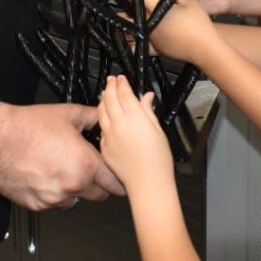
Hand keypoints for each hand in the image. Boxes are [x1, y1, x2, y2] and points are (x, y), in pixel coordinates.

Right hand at [0, 103, 124, 210]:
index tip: (117, 178)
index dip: (118, 179)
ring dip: (74, 190)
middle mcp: (72, 185)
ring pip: (75, 201)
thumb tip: (104, 118)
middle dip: (98, 185)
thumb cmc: (27, 127)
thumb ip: (93, 117)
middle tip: (90, 171)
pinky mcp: (37, 205)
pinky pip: (53, 204)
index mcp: (85, 165)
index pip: (115, 183)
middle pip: (99, 196)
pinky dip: (53, 194)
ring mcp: (54, 198)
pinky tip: (45, 176)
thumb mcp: (68, 114)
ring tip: (62, 170)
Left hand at [97, 76, 173, 193]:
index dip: (122, 83)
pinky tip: (105, 117)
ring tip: (105, 94)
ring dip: (103, 100)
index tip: (121, 78)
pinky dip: (102, 118)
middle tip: (111, 80)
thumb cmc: (158, 161)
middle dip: (110, 87)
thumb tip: (147, 98)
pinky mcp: (104, 148)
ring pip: (101, 112)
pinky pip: (101, 129)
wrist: (148, 183)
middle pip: (110, 99)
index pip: (124, 93)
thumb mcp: (158, 130)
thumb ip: (149, 111)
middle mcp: (119, 125)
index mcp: (135, 118)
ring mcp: (110, 137)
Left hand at [118, 0, 218, 63]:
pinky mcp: (156, 49)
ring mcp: (152, 37)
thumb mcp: (190, 1)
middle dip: (127, 2)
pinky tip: (129, 38)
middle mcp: (151, 23)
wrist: (205, 48)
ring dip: (128, 19)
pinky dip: (132, 40)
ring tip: (123, 14)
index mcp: (158, 9)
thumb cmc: (199, 25)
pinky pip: (139, 44)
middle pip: (133, 10)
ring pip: (134, 26)